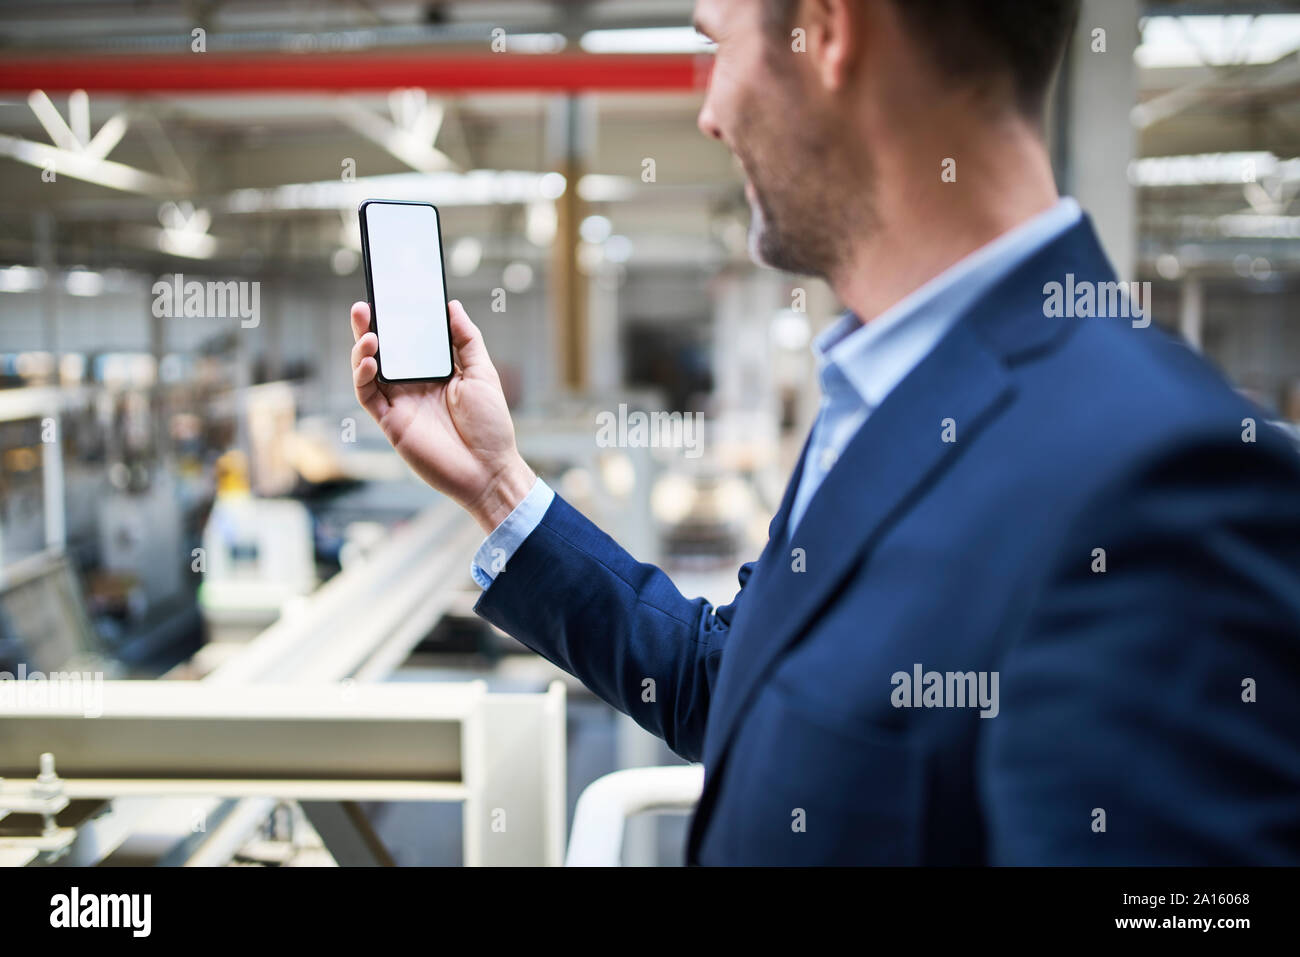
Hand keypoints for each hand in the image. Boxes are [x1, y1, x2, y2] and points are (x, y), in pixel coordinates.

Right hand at [349, 299, 534, 532]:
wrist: (490, 469)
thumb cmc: (491, 425)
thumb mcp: (483, 374)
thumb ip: (466, 340)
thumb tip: (451, 306)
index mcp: (435, 372)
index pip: (409, 340)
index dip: (399, 319)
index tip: (392, 294)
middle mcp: (413, 386)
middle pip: (384, 352)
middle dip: (371, 328)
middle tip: (365, 304)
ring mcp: (400, 404)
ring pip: (369, 371)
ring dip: (363, 349)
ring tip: (369, 331)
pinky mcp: (391, 423)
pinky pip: (368, 396)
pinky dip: (363, 377)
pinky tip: (370, 360)